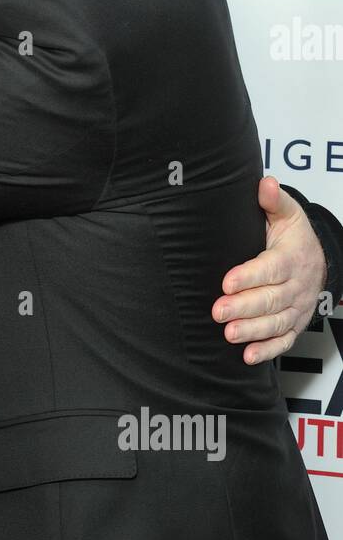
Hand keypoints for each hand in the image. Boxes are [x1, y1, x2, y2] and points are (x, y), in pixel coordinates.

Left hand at [212, 176, 327, 363]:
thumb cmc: (295, 237)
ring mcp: (296, 307)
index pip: (270, 269)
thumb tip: (264, 183)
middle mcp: (296, 286)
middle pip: (271, 299)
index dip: (249, 276)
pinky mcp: (294, 324)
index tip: (227, 281)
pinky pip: (284, 340)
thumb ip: (274, 201)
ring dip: (253, 331)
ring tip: (229, 334)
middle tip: (218, 312)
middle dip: (244, 307)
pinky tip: (248, 356)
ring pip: (276, 322)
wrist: (320, 259)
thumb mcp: (288, 214)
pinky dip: (267, 350)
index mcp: (291, 258)